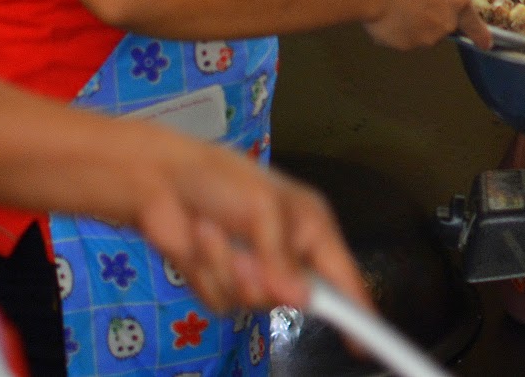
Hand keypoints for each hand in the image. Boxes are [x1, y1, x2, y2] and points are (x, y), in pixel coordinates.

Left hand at [116, 125, 371, 317]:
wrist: (161, 179)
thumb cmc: (223, 179)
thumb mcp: (264, 206)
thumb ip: (282, 255)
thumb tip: (299, 299)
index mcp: (312, 229)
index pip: (344, 277)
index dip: (358, 311)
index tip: (363, 345)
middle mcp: (288, 255)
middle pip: (295, 300)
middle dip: (266, 279)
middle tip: (247, 253)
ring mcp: (253, 272)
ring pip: (253, 302)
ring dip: (229, 270)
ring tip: (214, 233)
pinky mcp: (220, 282)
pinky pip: (221, 302)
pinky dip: (206, 273)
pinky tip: (199, 242)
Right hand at [359, 0, 490, 49]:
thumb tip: (438, 8)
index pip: (475, 24)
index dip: (481, 35)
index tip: (486, 44)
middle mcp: (448, 22)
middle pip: (444, 27)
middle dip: (433, 20)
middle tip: (413, 3)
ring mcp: (429, 37)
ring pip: (424, 36)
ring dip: (414, 27)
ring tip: (397, 7)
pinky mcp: (410, 46)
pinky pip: (406, 41)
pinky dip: (398, 33)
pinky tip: (389, 17)